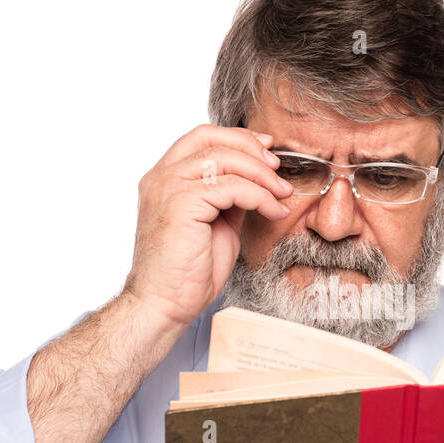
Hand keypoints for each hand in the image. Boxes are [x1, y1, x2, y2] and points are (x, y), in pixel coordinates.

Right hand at [122, 124, 294, 328]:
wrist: (165, 304)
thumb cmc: (186, 272)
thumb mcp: (216, 223)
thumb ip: (229, 197)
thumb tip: (255, 181)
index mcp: (164, 178)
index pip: (201, 138)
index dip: (237, 138)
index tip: (267, 149)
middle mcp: (161, 177)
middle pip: (211, 138)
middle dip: (251, 148)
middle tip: (277, 169)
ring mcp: (168, 187)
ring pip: (225, 160)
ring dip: (261, 175)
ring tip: (282, 193)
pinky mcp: (182, 203)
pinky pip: (232, 187)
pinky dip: (260, 197)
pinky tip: (273, 211)